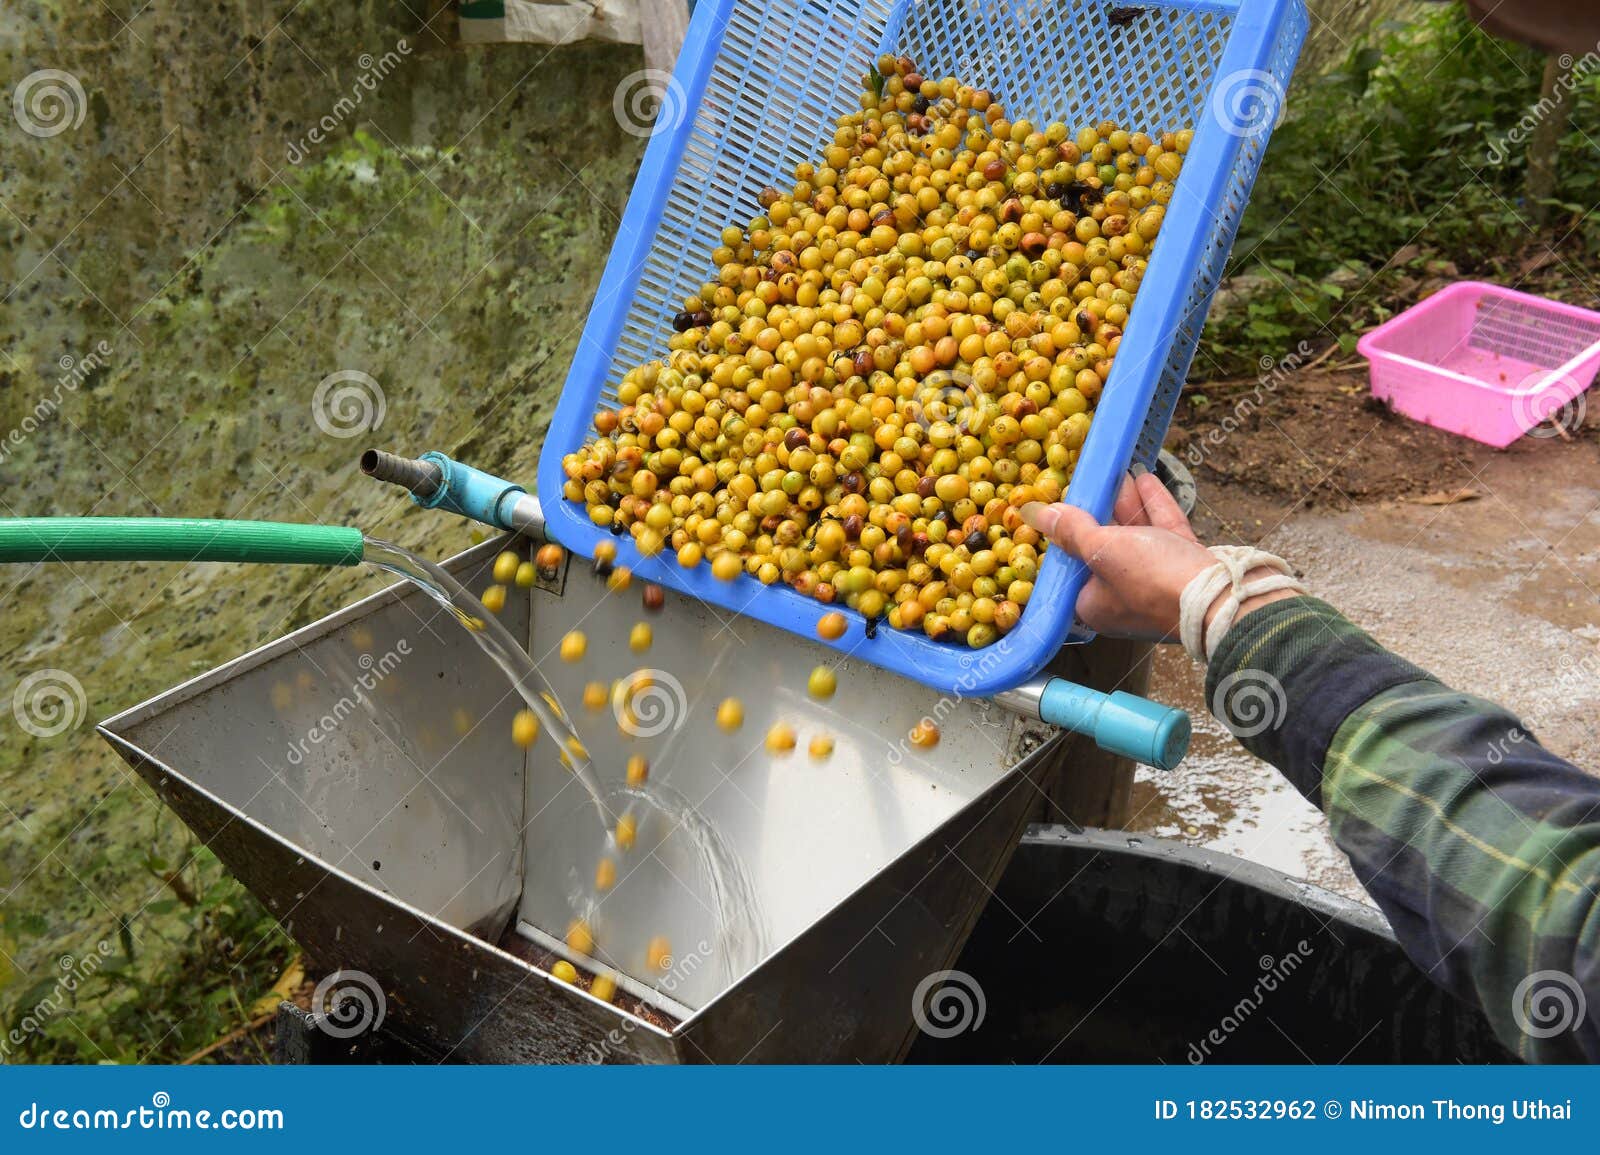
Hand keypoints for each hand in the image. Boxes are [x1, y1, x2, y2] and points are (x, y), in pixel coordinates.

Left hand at [1022, 472, 1213, 642]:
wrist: (1222, 598)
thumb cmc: (1153, 579)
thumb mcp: (1102, 550)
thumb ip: (1072, 530)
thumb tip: (1036, 514)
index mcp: (1095, 604)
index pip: (1071, 568)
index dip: (1067, 536)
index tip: (1063, 507)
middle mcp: (1123, 597)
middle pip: (1104, 549)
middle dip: (1099, 513)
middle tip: (1091, 483)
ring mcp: (1157, 583)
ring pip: (1137, 537)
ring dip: (1126, 504)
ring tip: (1117, 473)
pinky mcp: (1184, 568)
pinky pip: (1164, 533)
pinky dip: (1154, 506)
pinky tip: (1145, 478)